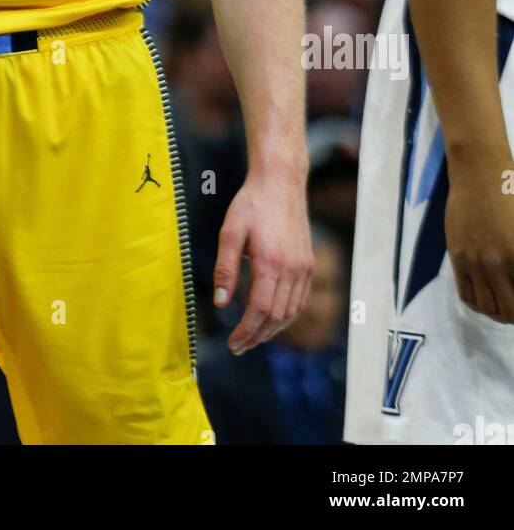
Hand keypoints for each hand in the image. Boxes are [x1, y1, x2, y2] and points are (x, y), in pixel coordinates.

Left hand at [213, 169, 311, 353]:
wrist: (281, 182)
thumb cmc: (251, 204)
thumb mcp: (230, 232)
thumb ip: (225, 268)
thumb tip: (221, 302)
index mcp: (270, 261)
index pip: (259, 309)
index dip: (245, 331)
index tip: (232, 343)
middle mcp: (292, 268)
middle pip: (276, 316)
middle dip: (257, 336)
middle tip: (238, 347)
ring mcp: (304, 267)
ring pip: (291, 311)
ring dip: (272, 330)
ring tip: (252, 338)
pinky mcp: (309, 264)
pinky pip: (300, 300)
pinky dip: (286, 315)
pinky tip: (272, 319)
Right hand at [446, 160, 513, 322]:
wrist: (479, 174)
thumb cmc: (512, 195)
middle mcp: (497, 264)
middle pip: (509, 311)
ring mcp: (474, 261)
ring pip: (487, 308)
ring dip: (499, 313)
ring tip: (504, 307)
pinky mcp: (457, 256)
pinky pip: (466, 294)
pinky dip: (479, 305)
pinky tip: (487, 300)